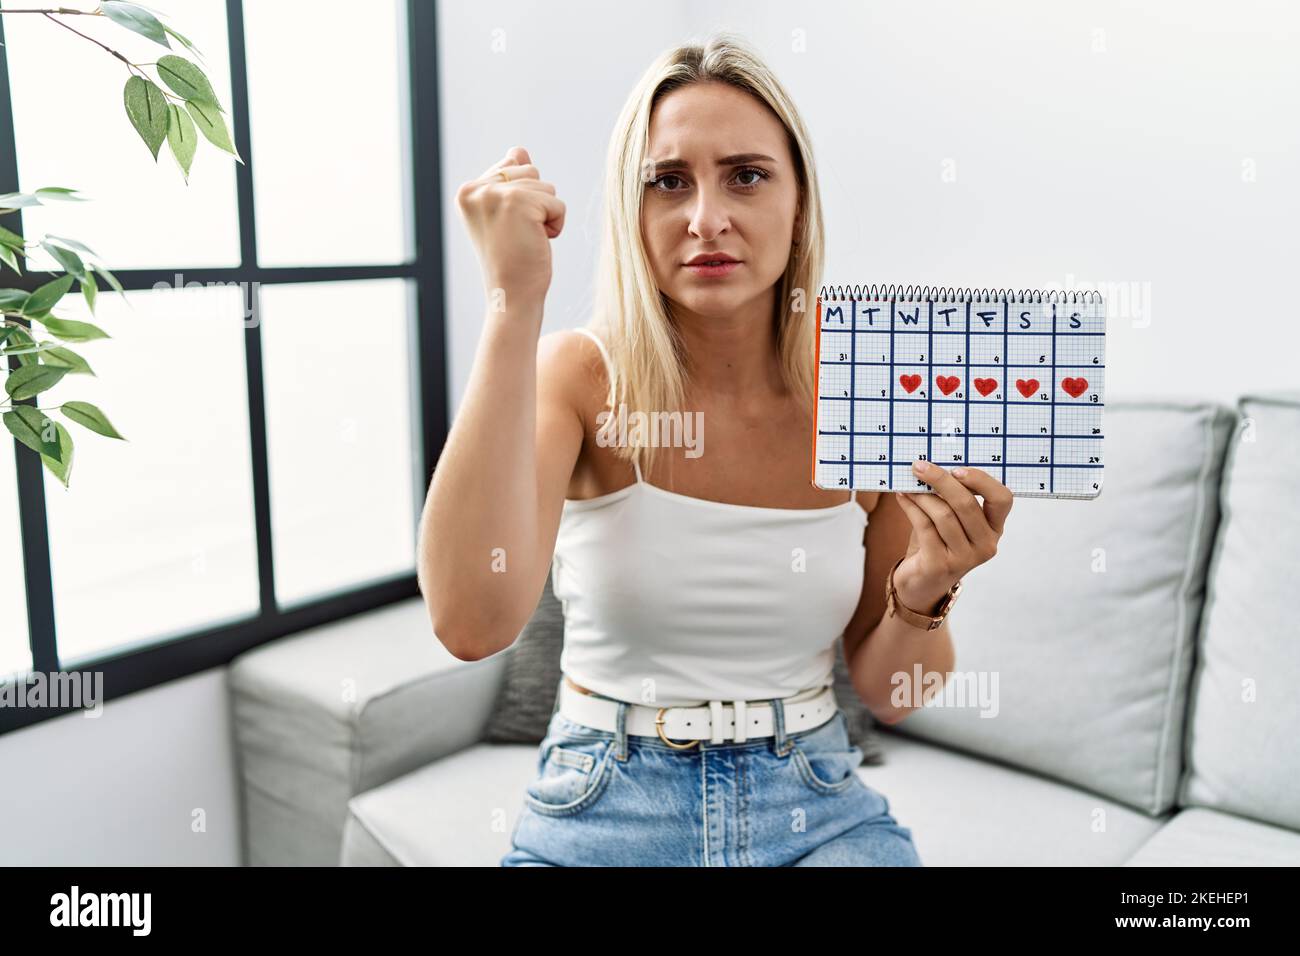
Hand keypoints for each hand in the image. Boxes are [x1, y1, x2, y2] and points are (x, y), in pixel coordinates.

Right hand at [455, 145, 566, 304]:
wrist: (511, 295)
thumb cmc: (511, 260)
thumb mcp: (506, 215)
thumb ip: (509, 180)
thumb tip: (519, 150)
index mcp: (467, 191)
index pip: (511, 165)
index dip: (522, 198)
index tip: (507, 229)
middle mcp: (476, 189)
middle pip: (530, 171)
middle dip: (535, 203)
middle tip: (518, 235)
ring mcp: (495, 194)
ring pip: (546, 186)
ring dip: (545, 215)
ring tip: (526, 239)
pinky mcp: (519, 202)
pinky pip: (557, 203)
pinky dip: (556, 225)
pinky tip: (537, 243)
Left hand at [892, 461, 1013, 612]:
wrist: (921, 583)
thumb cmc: (937, 543)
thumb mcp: (951, 520)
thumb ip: (950, 497)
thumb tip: (931, 465)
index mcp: (994, 529)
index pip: (1002, 499)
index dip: (982, 480)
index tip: (956, 468)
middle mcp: (986, 545)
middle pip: (966, 504)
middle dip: (940, 480)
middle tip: (919, 466)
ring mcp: (964, 558)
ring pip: (943, 515)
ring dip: (921, 495)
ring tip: (907, 484)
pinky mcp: (940, 565)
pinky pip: (924, 527)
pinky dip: (911, 508)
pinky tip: (902, 497)